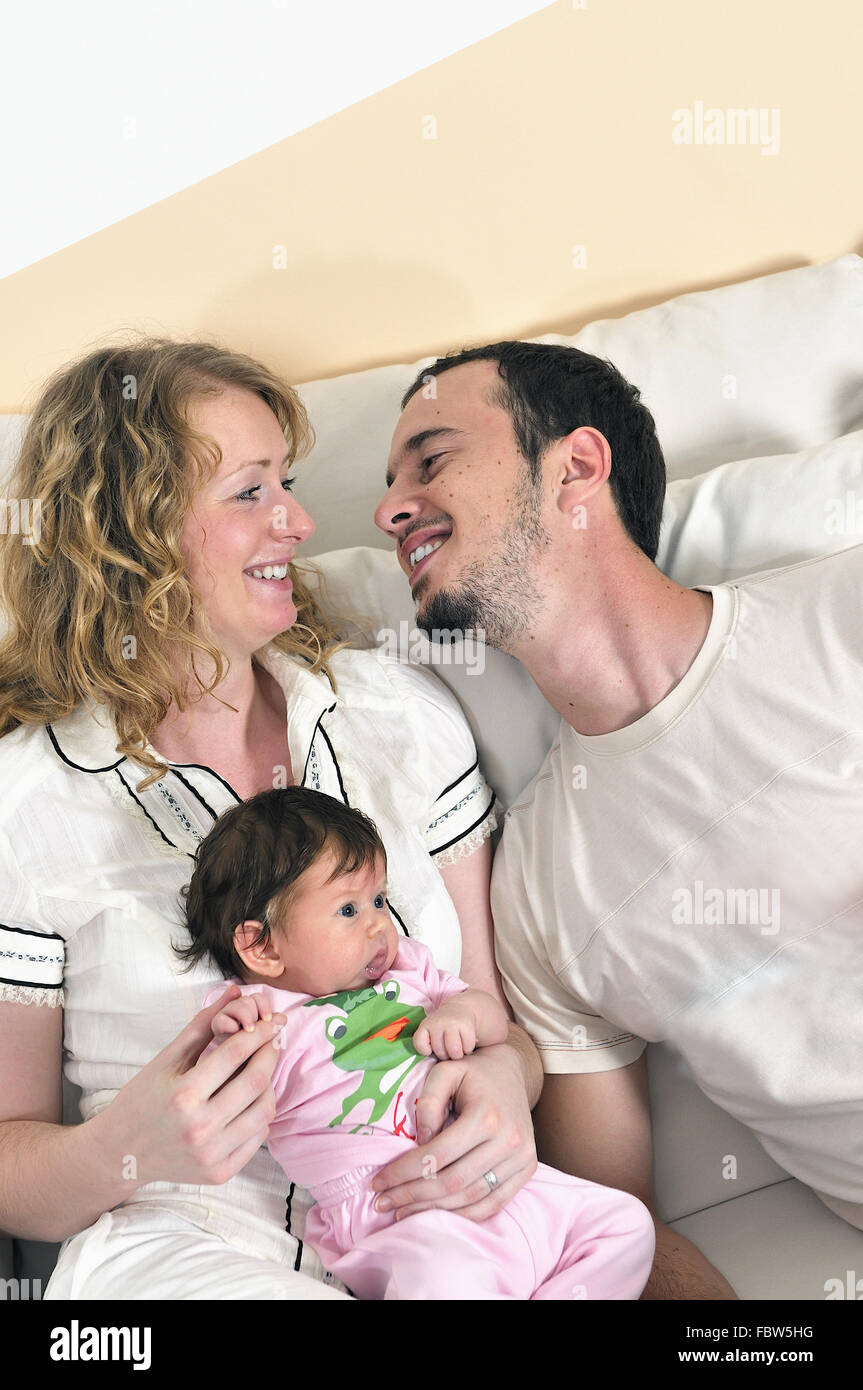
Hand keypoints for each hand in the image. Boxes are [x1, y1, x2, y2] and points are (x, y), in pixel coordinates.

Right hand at [91, 984, 286, 1188]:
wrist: (121, 1153)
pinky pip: (257, 1138)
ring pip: (264, 1111)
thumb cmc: (142, 1099)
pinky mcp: (219, 1174)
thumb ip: (203, 1024)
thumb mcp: (167, 1058)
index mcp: (183, 1095)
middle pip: (256, 1081)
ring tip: (259, 1071)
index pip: (236, 1053)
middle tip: (272, 1041)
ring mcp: (211, 1155)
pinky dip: (259, 1116)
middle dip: (270, 1054)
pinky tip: (248, 1102)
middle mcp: (199, 1128)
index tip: (271, 1022)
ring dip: (269, 1085)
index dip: (259, 1033)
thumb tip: (237, 992)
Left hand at [370, 1040, 536, 1221]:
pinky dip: (463, 1215)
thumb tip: (421, 1142)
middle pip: (452, 1181)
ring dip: (433, 1210)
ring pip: (471, 1198)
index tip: (378, 1182)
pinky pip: (493, 1203)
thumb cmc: (473, 1072)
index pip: (437, 1155)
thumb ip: (428, 1102)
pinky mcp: (527, 1169)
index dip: (404, 1172)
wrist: (512, 1073)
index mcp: (486, 1115)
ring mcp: (521, 1158)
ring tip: (402, 1213)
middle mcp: (508, 1140)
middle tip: (382, 1203)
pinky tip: (437, 1215)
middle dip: (412, 1196)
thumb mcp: (445, 1071)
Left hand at [413, 1000, 476, 1060]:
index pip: (419, 1043)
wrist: (459, 1008)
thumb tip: (433, 1063)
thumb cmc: (442, 1028)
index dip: (425, 1050)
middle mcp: (438, 1023)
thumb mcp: (430, 1032)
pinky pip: (468, 1048)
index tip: (430, 1049)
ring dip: (457, 1054)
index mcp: (426, 1026)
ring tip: (456, 1048)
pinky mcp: (466, 1025)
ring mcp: (452, 1023)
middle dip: (445, 1055)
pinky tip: (465, 1042)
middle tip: (447, 1048)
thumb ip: (427, 1045)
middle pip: (440, 1052)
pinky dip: (468, 1049)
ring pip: (454, 1052)